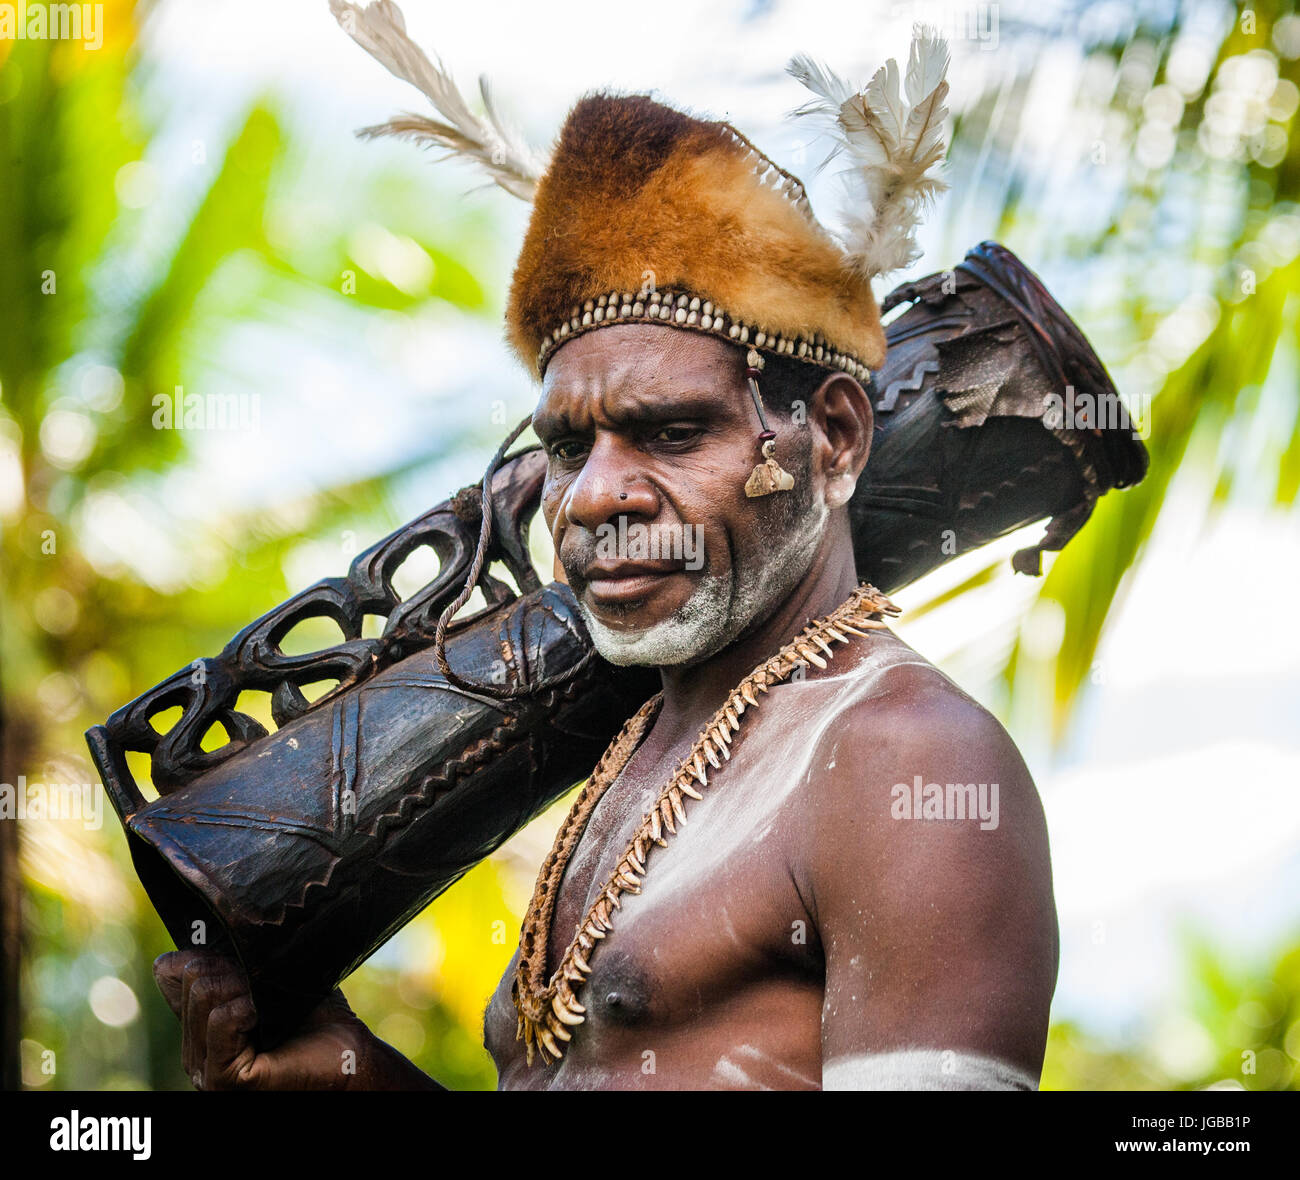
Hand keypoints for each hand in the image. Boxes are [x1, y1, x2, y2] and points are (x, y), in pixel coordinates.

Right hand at [153, 950, 414, 1090]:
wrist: (349, 1056)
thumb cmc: (317, 1016)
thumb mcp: (272, 976)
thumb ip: (240, 956)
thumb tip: (219, 915)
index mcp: (199, 1021)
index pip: (168, 970)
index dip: (203, 951)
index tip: (241, 959)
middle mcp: (195, 1048)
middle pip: (189, 976)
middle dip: (230, 965)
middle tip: (262, 986)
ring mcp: (206, 1068)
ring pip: (203, 993)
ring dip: (241, 985)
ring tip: (264, 1003)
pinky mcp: (224, 1081)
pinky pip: (220, 1020)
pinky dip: (242, 1008)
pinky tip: (260, 1016)